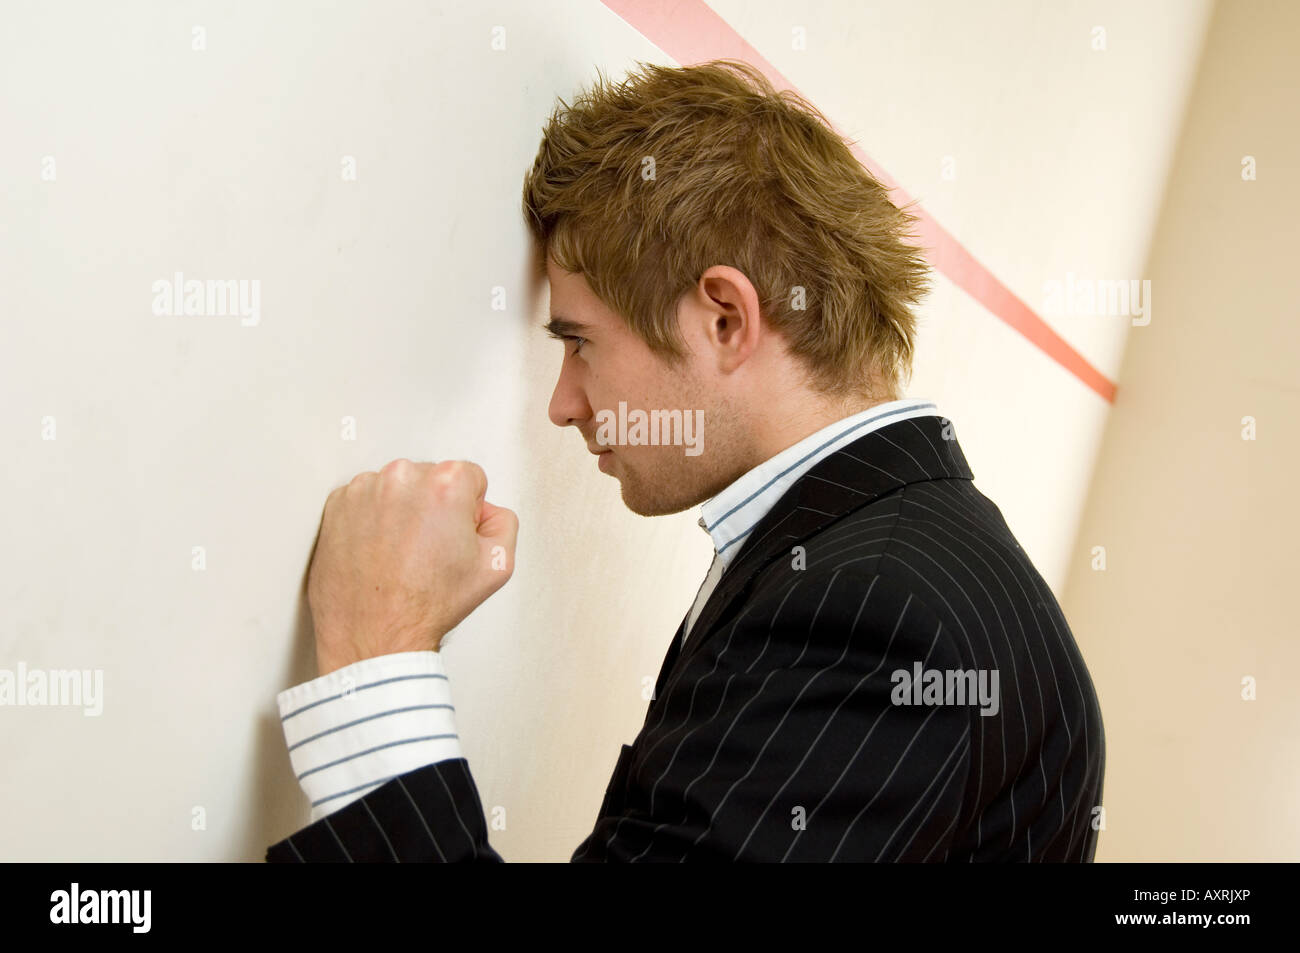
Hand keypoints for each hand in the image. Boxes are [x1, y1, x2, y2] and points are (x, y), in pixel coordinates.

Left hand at [305, 458, 517, 675]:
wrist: (374, 635)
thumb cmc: (427, 605)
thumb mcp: (497, 566)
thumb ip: (502, 522)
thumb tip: (486, 510)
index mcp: (446, 484)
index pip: (470, 476)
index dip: (468, 510)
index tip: (453, 536)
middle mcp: (402, 477)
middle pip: (431, 478)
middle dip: (434, 507)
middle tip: (428, 550)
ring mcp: (365, 489)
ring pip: (398, 488)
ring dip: (402, 511)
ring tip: (401, 554)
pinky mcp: (337, 505)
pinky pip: (366, 500)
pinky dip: (372, 519)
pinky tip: (380, 551)